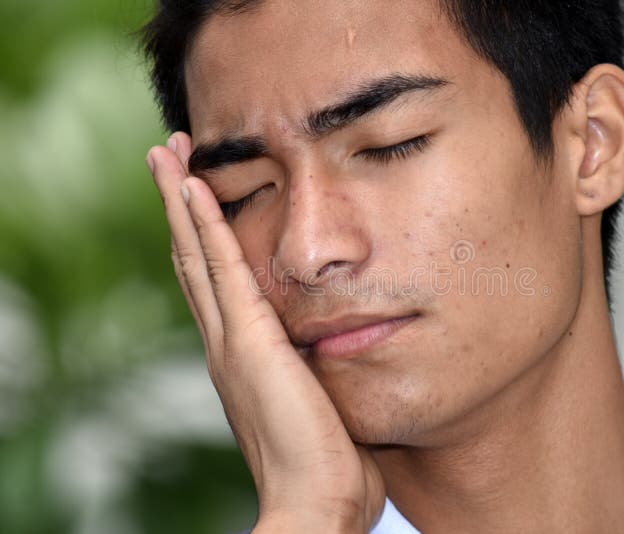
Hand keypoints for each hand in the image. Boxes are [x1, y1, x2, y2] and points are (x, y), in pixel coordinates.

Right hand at [147, 133, 385, 532]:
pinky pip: (220, 269)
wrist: (316, 505)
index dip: (203, 239)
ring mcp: (232, 341)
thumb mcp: (321, 403)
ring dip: (184, 200)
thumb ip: (320, 373)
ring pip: (197, 253)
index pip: (216, 285)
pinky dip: (205, 225)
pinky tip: (196, 187)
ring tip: (169, 153)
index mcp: (244, 357)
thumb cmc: (329, 465)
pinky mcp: (249, 341)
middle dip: (182, 206)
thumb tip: (345, 355)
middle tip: (171, 160)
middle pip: (194, 260)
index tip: (200, 197)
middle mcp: (227, 343)